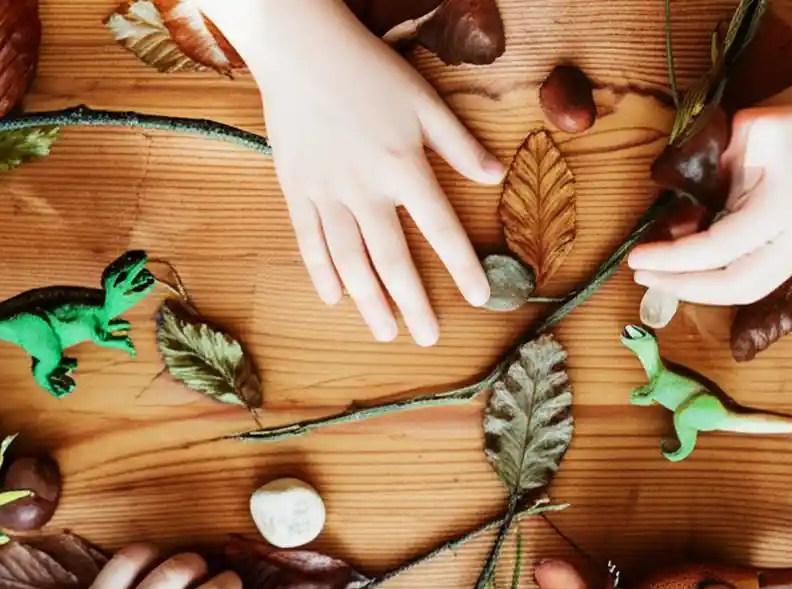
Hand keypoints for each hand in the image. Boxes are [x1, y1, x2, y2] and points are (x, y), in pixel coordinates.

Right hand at [217, 0, 500, 344]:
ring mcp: (325, 193)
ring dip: (369, 301)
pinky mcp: (295, 189)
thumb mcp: (425, 100)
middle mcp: (364, 189)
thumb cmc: (368, 70)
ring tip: (385, 332)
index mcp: (403, 166)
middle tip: (428, 337)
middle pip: (391, 260)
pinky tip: (335, 299)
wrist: (300, 49)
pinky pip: (309, 242)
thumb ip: (460, 144)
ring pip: (349, 260)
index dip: (462, 267)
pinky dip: (322, 273)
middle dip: (412, 303)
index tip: (479, 298)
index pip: (441, 229)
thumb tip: (497, 177)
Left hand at [628, 81, 791, 304]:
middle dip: (684, 287)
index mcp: (783, 210)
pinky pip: (761, 274)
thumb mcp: (750, 130)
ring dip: (704, 288)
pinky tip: (698, 262)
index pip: (715, 250)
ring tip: (666, 274)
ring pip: (751, 288)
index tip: (636, 257)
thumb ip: (717, 170)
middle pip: (735, 288)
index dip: (671, 259)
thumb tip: (687, 202)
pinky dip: (724, 275)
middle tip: (644, 275)